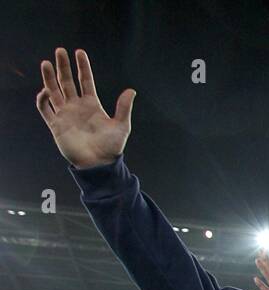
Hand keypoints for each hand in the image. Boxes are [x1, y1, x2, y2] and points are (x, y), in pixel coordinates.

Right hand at [36, 49, 134, 169]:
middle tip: (60, 51)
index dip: (82, 66)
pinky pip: (45, 109)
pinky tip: (45, 91)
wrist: (99, 164)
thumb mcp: (121, 126)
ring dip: (49, 77)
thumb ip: (124, 107)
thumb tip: (131, 90)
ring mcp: (65, 114)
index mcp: (92, 104)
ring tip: (47, 63)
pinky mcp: (56, 124)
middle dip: (63, 66)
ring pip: (54, 91)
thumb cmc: (111, 147)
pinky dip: (42, 99)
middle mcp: (77, 106)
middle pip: (67, 81)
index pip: (85, 80)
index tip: (79, 52)